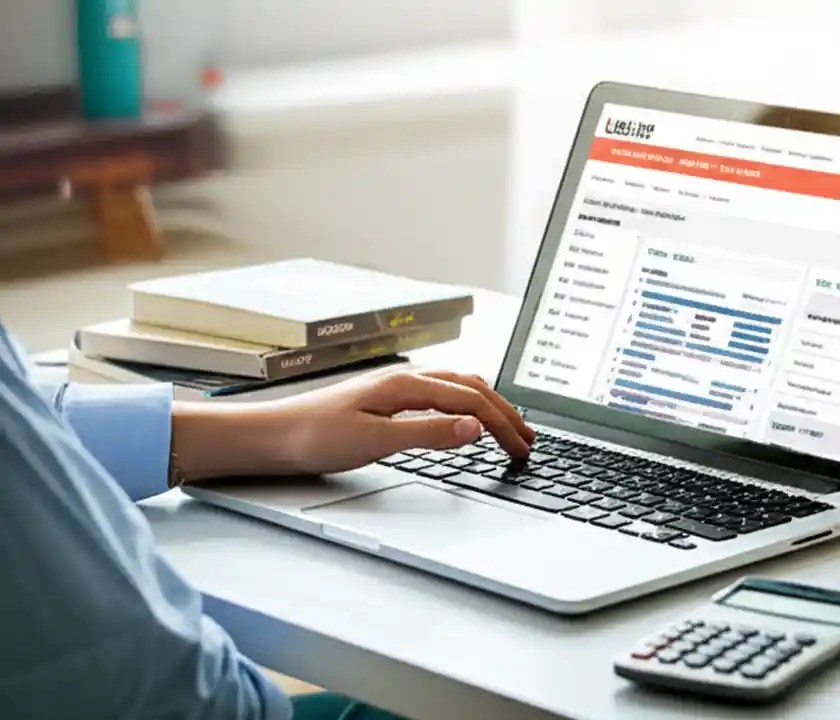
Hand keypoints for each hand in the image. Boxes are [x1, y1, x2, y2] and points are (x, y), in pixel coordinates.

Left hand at [171, 368, 534, 480]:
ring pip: (458, 387)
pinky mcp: (385, 400)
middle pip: (471, 389)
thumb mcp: (376, 441)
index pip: (471, 402)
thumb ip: (428, 433)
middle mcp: (405, 380)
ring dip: (489, 405)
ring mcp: (395, 387)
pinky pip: (440, 394)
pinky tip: (465, 415)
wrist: (269, 436)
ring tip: (509, 424)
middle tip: (529, 440)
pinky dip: (466, 403)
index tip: (523, 448)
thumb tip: (475, 427)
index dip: (503, 425)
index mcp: (407, 386)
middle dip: (505, 413)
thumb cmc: (313, 437)